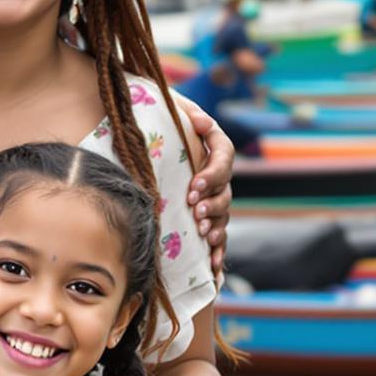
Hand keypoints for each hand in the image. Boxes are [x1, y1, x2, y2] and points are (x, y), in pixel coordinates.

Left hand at [174, 98, 235, 280]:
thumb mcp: (170, 110)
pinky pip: (218, 235)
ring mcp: (213, 197)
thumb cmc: (159, 120)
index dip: (212, 174)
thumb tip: (200, 121)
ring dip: (215, 225)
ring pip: (223, 214)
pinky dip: (217, 251)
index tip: (194, 185)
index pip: (223, 156)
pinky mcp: (205, 218)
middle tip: (195, 211)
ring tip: (204, 234)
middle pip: (225, 190)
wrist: (150, 137)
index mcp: (212, 146)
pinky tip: (214, 266)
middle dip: (212, 203)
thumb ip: (186, 112)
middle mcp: (216, 173)